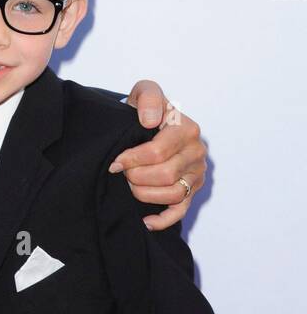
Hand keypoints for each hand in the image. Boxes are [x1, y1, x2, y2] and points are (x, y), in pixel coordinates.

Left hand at [109, 79, 206, 230]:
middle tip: (122, 172)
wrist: (149, 124)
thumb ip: (149, 97)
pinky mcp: (192, 191)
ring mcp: (196, 173)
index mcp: (187, 128)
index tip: (115, 161)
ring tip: (129, 186)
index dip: (132, 159)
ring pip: (172, 194)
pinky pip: (181, 211)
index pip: (159, 152)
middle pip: (165, 175)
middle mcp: (196, 152)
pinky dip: (163, 220)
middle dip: (136, 177)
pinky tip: (145, 220)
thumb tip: (150, 121)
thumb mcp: (144, 93)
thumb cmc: (145, 111)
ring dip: (144, 194)